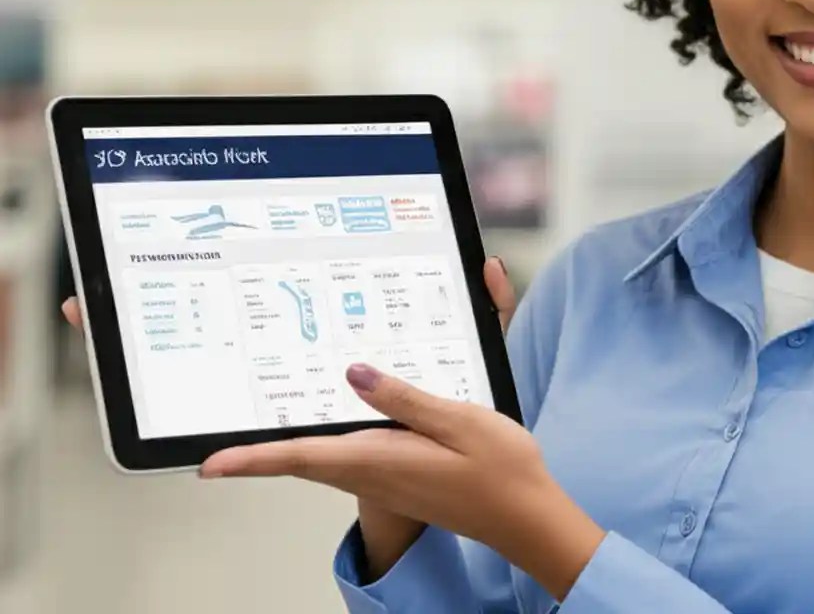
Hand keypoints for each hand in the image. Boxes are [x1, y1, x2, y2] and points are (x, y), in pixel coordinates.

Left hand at [199, 346, 604, 599]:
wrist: (527, 516)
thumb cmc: (502, 471)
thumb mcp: (458, 421)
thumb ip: (403, 398)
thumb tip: (353, 375)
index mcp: (381, 458)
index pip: (300, 457)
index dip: (251, 460)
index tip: (210, 464)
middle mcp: (375, 473)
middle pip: (302, 460)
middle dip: (259, 451)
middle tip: (222, 441)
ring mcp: (387, 481)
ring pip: (323, 461)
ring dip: (289, 448)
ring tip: (261, 430)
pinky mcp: (401, 479)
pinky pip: (349, 461)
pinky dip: (325, 448)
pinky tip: (332, 425)